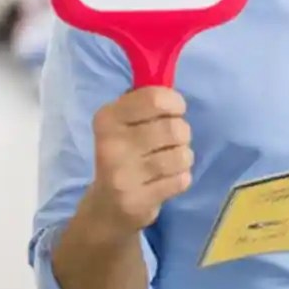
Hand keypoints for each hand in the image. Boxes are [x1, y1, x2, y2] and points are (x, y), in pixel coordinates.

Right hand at [83, 87, 193, 239]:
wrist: (105, 209)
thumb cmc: (124, 154)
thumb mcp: (123, 122)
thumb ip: (145, 101)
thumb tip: (170, 80)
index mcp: (107, 118)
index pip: (156, 98)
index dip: (175, 103)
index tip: (174, 111)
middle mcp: (110, 145)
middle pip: (175, 128)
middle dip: (181, 135)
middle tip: (169, 143)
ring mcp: (122, 176)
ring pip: (182, 155)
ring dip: (182, 158)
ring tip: (166, 163)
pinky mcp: (137, 202)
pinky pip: (182, 180)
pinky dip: (181, 179)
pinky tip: (164, 182)